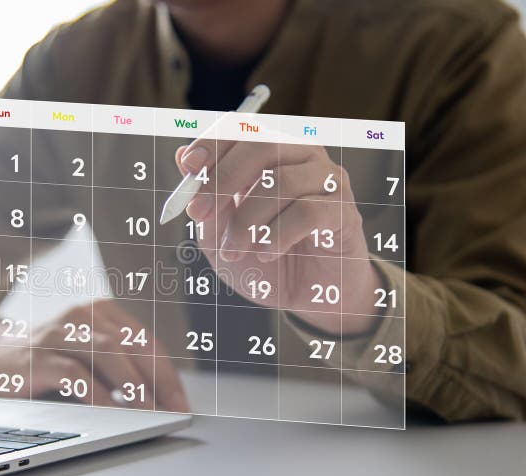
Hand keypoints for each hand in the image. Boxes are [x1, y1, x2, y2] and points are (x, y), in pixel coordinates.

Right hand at [0, 300, 189, 410]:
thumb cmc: (51, 359)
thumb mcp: (89, 355)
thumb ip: (119, 366)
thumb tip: (162, 400)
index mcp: (102, 311)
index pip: (146, 341)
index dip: (167, 373)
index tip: (181, 403)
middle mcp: (83, 314)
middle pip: (132, 346)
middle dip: (158, 381)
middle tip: (172, 411)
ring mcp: (60, 332)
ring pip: (108, 354)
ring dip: (134, 387)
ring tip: (149, 413)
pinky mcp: (39, 355)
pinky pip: (76, 374)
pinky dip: (99, 396)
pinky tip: (112, 414)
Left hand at [175, 137, 383, 334]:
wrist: (304, 297)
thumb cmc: (261, 258)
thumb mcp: (220, 232)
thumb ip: (206, 196)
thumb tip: (180, 154)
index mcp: (271, 153)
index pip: (242, 127)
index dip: (212, 143)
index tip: (189, 168)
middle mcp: (303, 157)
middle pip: (261, 146)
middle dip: (221, 180)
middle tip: (198, 215)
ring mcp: (329, 182)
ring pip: (282, 182)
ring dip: (246, 221)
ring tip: (233, 250)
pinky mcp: (345, 212)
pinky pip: (308, 212)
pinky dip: (277, 235)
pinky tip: (267, 253)